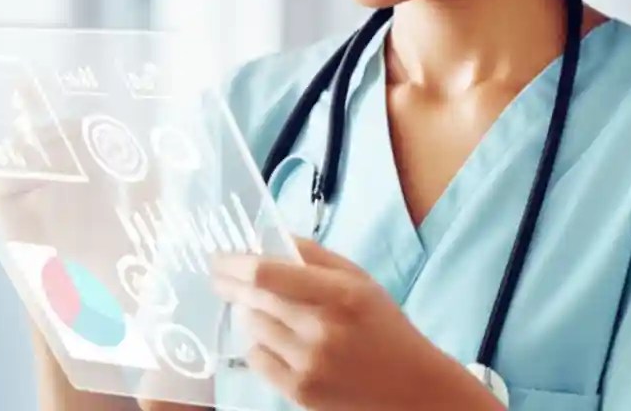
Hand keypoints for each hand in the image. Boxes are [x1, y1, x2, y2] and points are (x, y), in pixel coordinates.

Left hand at [210, 238, 503, 410]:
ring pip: (252, 327)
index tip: (218, 257)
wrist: (411, 388)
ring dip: (250, 313)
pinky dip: (258, 344)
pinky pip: (256, 358)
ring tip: (263, 309)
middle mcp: (322, 329)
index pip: (268, 274)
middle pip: (254, 299)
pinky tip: (274, 338)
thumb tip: (266, 237)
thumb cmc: (383, 326)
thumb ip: (314, 256)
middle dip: (230, 285)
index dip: (235, 263)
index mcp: (340, 294)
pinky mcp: (300, 392)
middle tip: (220, 277)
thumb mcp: (359, 281)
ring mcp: (309, 364)